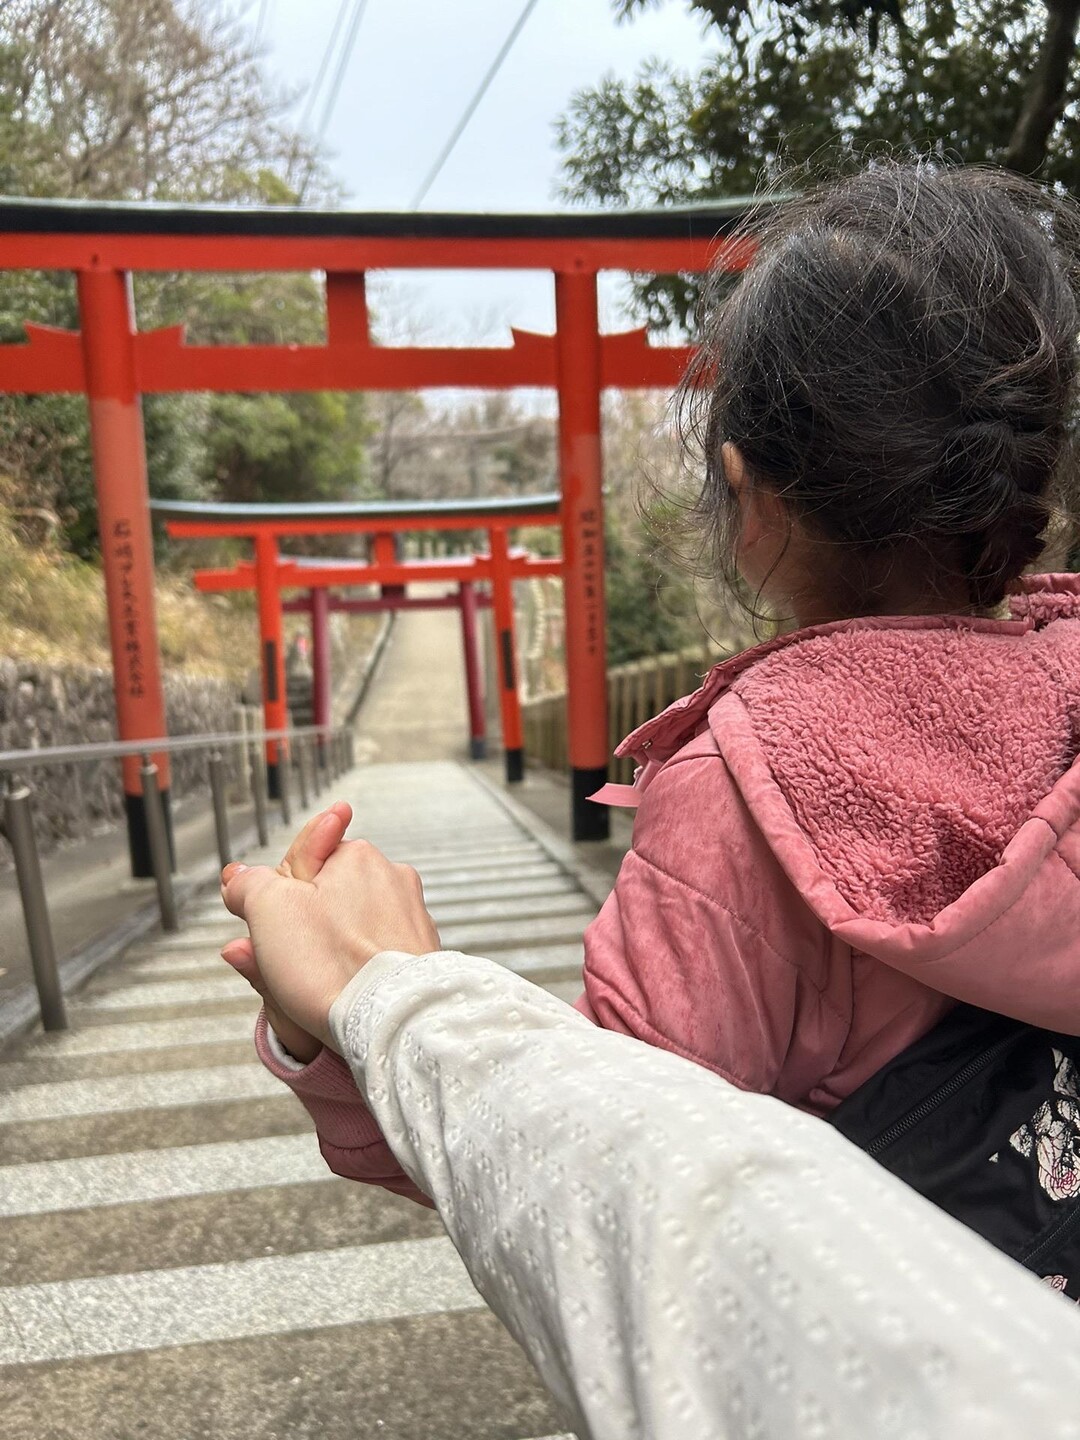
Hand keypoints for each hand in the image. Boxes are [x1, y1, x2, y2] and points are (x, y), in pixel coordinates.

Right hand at [220, 829, 440, 1050]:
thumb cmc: (336, 964)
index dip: (277, 894)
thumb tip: (238, 878)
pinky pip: (373, 957)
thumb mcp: (268, 910)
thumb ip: (249, 885)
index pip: (303, 860)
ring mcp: (411, 917)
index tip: (270, 917)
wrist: (391, 1020)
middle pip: (326, 896)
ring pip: (349, 929)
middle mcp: (393, 878)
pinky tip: (344, 989)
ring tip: (317, 980)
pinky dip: (356, 970)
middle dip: (302, 924)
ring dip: (328, 950)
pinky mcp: (419, 954)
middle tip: (290, 955)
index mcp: (357, 855)